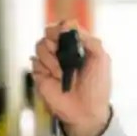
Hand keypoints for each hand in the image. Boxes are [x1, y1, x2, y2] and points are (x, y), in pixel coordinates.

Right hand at [30, 19, 111, 135]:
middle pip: (50, 32)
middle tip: (64, 53)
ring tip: (64, 72)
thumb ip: (90, 40)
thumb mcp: (101, 59)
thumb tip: (71, 25)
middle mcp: (63, 51)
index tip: (65, 32)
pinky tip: (56, 78)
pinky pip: (35, 61)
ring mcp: (51, 61)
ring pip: (41, 45)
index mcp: (78, 45)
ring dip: (53, 58)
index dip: (63, 27)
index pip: (65, 27)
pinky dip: (46, 68)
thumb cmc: (97, 86)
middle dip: (56, 40)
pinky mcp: (40, 73)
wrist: (86, 110)